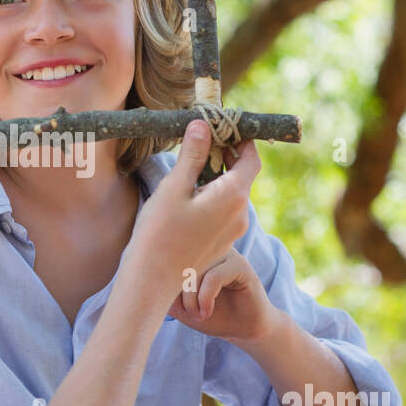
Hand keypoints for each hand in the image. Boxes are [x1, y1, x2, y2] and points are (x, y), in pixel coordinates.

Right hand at [125, 120, 261, 313]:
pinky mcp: (220, 243)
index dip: (243, 140)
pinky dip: (213, 196)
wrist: (153, 280)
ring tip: (192, 166)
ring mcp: (232, 231)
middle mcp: (240, 214)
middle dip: (227, 155)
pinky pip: (223, 212)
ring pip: (232, 195)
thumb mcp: (174, 187)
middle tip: (204, 140)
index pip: (252, 158)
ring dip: (218, 177)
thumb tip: (203, 125)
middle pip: (243, 176)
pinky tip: (188, 195)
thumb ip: (192, 155)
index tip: (225, 127)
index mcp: (233, 195)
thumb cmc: (159, 232)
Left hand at [168, 248, 279, 344]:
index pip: (164, 255)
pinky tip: (207, 312)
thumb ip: (161, 290)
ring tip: (198, 314)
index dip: (161, 281)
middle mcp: (207, 246)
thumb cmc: (211, 313)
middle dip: (177, 292)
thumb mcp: (178, 305)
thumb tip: (141, 280)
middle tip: (187, 312)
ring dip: (191, 297)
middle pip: (177, 259)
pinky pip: (214, 276)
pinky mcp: (240, 265)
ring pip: (195, 267)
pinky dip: (206, 297)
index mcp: (190, 250)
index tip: (168, 305)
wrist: (243, 328)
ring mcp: (224, 252)